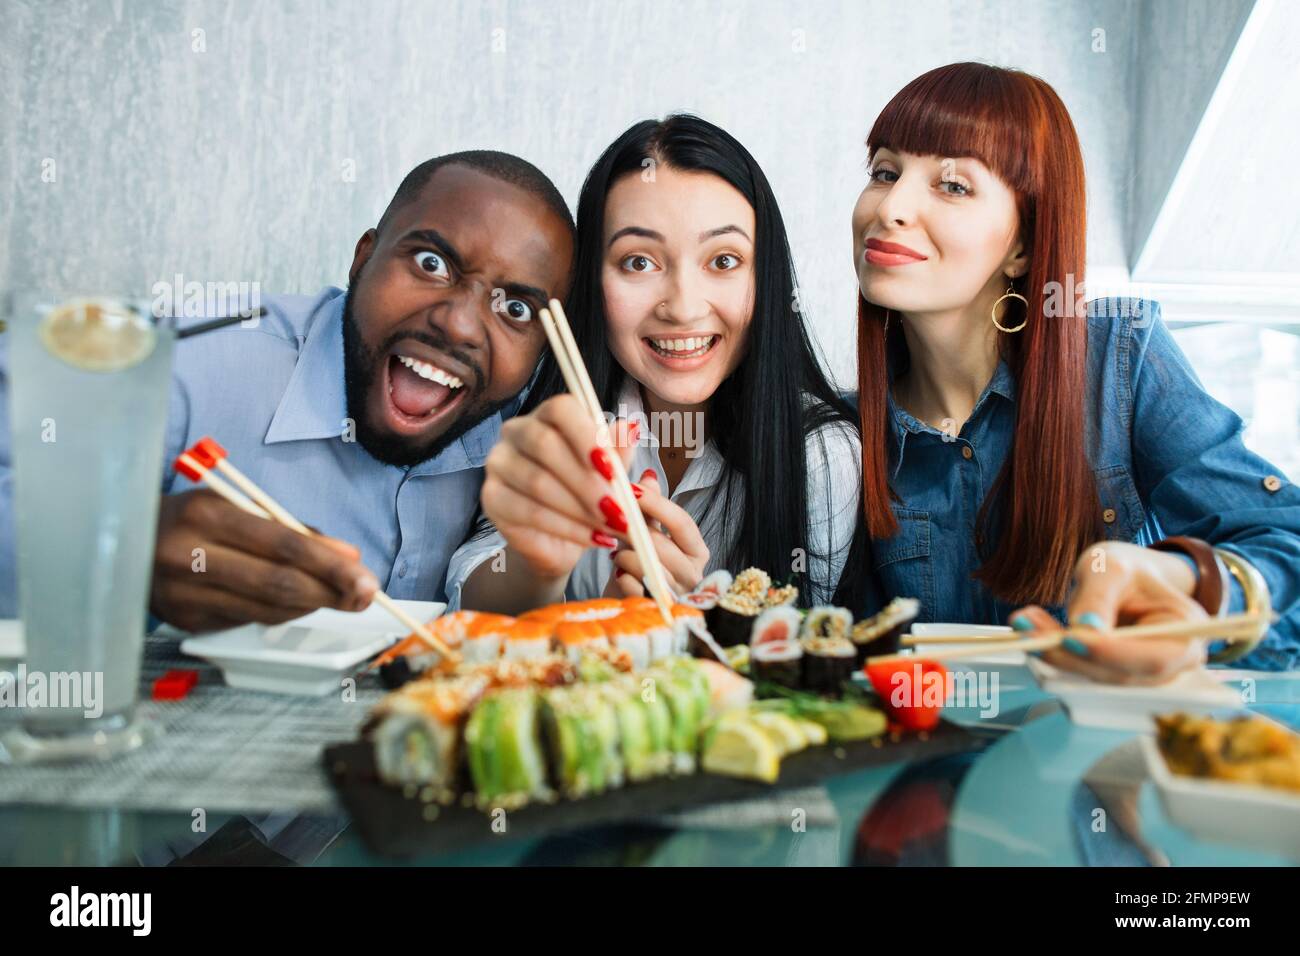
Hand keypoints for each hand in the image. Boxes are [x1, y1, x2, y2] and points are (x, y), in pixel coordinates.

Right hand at [150, 490, 378, 631]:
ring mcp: (184, 594)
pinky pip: (249, 619)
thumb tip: (347, 556)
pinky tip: (298, 601)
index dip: (330, 566)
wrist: (120, 539)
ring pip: (267, 609)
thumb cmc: (192, 517)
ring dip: (312, 605)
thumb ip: (291, 530)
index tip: (365, 577)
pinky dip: (282, 612)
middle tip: (365, 596)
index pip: (283, 545)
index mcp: (206, 515)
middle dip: (330, 593)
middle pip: (278, 584)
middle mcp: (190, 555)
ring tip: (340, 596)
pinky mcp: (184, 620)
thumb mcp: (237, 505)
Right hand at [480, 394, 638, 581]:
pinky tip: (594, 539)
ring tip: (612, 527)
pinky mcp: (491, 498)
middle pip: (545, 444)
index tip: (612, 470)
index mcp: (547, 416)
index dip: (587, 437)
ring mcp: (499, 464)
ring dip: (581, 509)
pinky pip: (530, 512)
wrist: (559, 542)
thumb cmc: (584, 497)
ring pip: (539, 482)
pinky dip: (568, 528)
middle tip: (618, 510)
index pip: (561, 409)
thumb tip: (630, 428)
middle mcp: (516, 432)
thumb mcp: (609, 474)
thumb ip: (617, 452)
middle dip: (587, 481)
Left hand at [604, 470, 708, 597]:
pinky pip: (636, 590)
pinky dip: (623, 578)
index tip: (630, 490)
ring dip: (626, 556)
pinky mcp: (656, 612)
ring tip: (615, 552)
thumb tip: (649, 476)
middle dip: (633, 531)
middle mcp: (693, 576)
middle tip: (610, 521)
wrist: (625, 604)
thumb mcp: (646, 535)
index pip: (683, 523)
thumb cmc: (639, 567)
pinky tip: (618, 574)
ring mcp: (677, 597)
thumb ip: (650, 510)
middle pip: (664, 546)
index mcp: (697, 552)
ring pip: (650, 568)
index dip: (656, 505)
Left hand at [1010, 541, 1207, 684]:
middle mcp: (1170, 665)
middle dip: (1070, 655)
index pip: (1152, 659)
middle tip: (1028, 628)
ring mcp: (1138, 675)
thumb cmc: (1127, 568)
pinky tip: (1030, 630)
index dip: (1111, 655)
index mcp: (1187, 635)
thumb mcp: (1112, 567)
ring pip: (1094, 677)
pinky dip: (1053, 653)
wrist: (1124, 577)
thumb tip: (1085, 630)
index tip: (1070, 638)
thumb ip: (1099, 596)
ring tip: (1024, 623)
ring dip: (1054, 654)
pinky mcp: (1108, 676)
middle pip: (1119, 675)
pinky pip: (1080, 672)